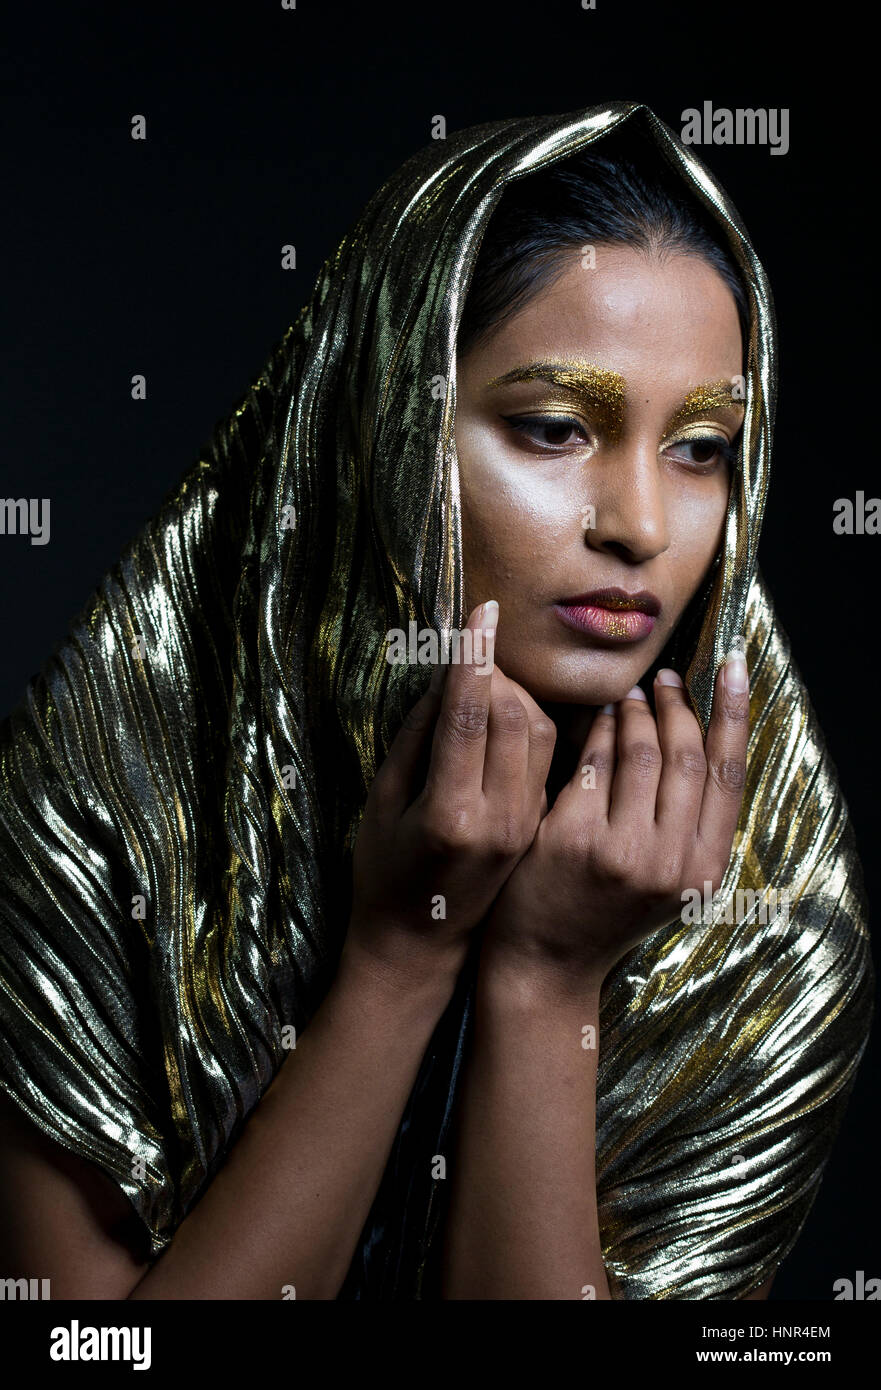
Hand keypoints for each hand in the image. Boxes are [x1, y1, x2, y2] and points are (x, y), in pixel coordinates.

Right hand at [347, 601, 556, 986]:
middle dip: (496, 671)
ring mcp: (527, 826)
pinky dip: (538, 722)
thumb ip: (416, 738)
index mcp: (450, 814)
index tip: (480, 609)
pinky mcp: (541, 828)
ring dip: (522, 693)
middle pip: (515, 716)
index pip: (468, 715)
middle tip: (474, 650)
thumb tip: (446, 676)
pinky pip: (553, 758)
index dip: (474, 656)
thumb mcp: (382, 802)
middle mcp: (498, 819)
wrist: (418, 944)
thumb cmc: (383, 872)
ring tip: (491, 681)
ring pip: (545, 732)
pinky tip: (515, 711)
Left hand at [482, 651, 749, 988]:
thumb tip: (704, 743)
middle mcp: (671, 860)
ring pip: (641, 751)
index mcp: (704, 869)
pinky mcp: (573, 838)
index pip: (730, 774)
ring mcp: (623, 850)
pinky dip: (597, 730)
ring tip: (630, 695)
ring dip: (636, 712)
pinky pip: (593, 761)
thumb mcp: (668, 882)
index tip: (735, 666)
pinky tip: (595, 716)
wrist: (545, 964)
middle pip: (687, 754)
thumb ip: (688, 826)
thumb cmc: (606, 913)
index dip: (734, 713)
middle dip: (678, 706)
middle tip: (666, 678)